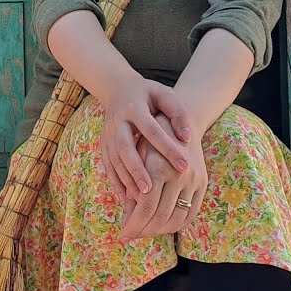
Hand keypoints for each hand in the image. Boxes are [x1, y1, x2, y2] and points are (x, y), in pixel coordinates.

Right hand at [98, 75, 192, 199]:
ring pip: (114, 161)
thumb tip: (187, 138)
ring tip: (140, 200)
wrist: (119, 90)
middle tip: (151, 190)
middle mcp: (117, 122)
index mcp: (134, 107)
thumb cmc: (149, 95)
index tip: (184, 167)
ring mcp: (107, 134)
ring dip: (126, 180)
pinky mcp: (103, 145)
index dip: (168, 148)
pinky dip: (117, 183)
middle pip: (125, 148)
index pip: (152, 130)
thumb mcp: (164, 95)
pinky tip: (127, 199)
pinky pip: (108, 167)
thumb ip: (177, 114)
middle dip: (137, 170)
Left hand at [120, 114, 206, 241]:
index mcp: (158, 167)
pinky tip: (164, 228)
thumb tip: (127, 220)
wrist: (178, 120)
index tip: (122, 234)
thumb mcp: (136, 158)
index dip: (133, 225)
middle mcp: (178, 175)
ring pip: (177, 218)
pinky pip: (191, 212)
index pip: (145, 207)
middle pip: (160, 216)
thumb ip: (132, 188)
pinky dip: (177, 225)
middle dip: (143, 231)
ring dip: (159, 231)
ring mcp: (193, 179)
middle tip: (131, 237)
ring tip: (145, 233)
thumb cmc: (149, 138)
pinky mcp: (202, 183)